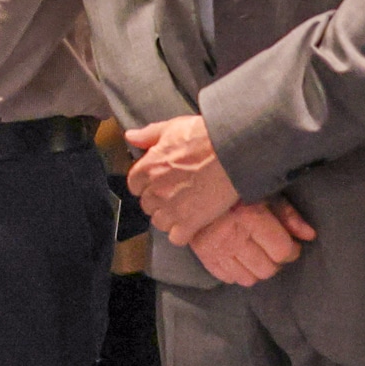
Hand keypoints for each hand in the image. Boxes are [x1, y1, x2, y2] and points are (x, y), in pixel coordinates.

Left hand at [126, 114, 241, 243]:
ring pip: (159, 223)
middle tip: (176, 195)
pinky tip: (192, 223)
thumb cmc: (206, 137)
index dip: (147, 185)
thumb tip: (131, 136)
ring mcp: (172, 208)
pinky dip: (183, 233)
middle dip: (159, 202)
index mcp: (148, 168)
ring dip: (169, 218)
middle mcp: (156, 190)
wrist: (233, 152)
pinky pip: (176, 238)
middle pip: (147, 205)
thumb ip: (148, 135)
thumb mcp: (172, 127)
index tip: (158, 183)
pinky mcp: (190, 222)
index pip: (135, 186)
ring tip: (184, 209)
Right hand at [188, 197, 318, 285]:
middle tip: (273, 250)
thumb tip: (310, 236)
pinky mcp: (203, 255)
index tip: (291, 245)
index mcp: (250, 217)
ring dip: (257, 269)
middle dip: (275, 262)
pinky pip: (227, 278)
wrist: (192, 187)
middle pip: (267, 269)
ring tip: (257, 255)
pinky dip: (237, 272)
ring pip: (248, 279)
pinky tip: (240, 258)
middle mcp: (232, 236)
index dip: (292, 250)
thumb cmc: (235, 188)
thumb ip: (288, 214)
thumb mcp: (265, 193)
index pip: (282, 251)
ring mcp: (215, 249)